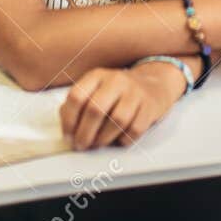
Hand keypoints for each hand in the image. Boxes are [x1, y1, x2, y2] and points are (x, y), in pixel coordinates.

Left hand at [60, 63, 184, 149]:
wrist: (153, 84)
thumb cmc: (118, 92)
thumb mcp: (96, 89)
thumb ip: (79, 104)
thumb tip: (67, 127)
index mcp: (97, 76)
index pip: (76, 97)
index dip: (68, 120)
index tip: (67, 135)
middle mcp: (116, 80)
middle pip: (95, 110)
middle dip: (84, 133)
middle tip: (81, 144)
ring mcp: (135, 92)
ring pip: (117, 121)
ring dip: (103, 138)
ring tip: (98, 143)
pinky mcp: (149, 106)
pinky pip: (134, 129)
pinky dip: (123, 139)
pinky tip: (118, 138)